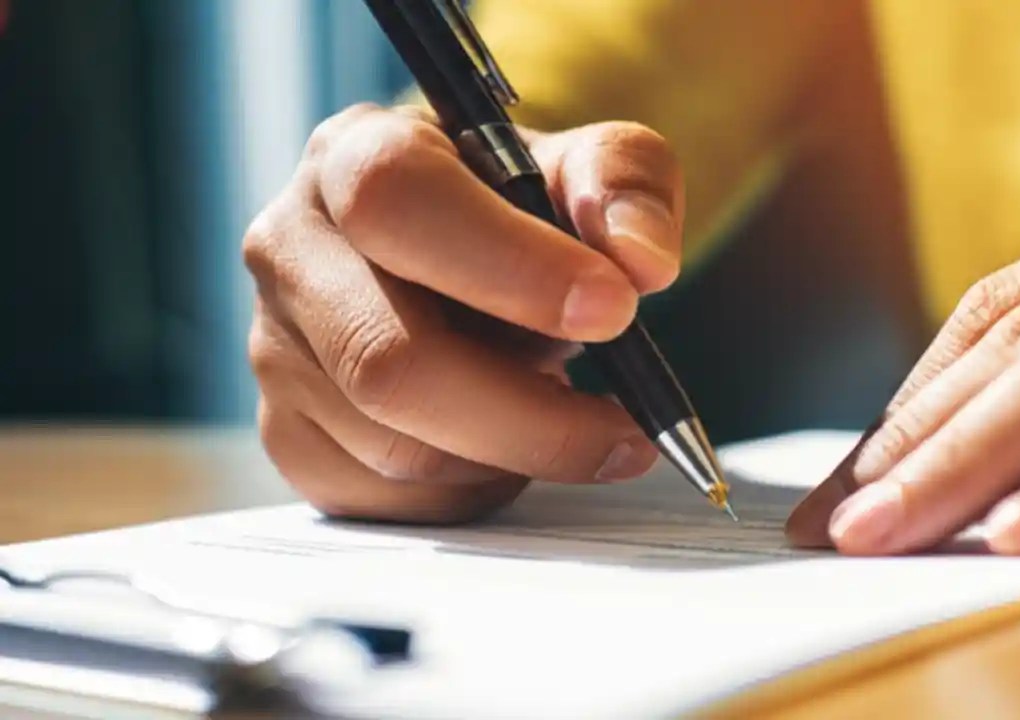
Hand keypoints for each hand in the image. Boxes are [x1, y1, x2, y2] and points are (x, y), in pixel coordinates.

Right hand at [244, 104, 683, 522]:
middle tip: (628, 432)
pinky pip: (387, 499)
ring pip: (395, 448)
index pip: (398, 202)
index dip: (508, 265)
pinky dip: (472, 490)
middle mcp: (290, 249)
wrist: (465, 268)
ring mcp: (275, 350)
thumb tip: (640, 262)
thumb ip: (626, 188)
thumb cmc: (523, 212)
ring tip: (562, 413)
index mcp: (352, 157)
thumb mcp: (589, 169)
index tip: (613, 311)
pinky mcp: (289, 434)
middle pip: (387, 359)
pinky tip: (508, 445)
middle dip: (529, 416)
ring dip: (508, 453)